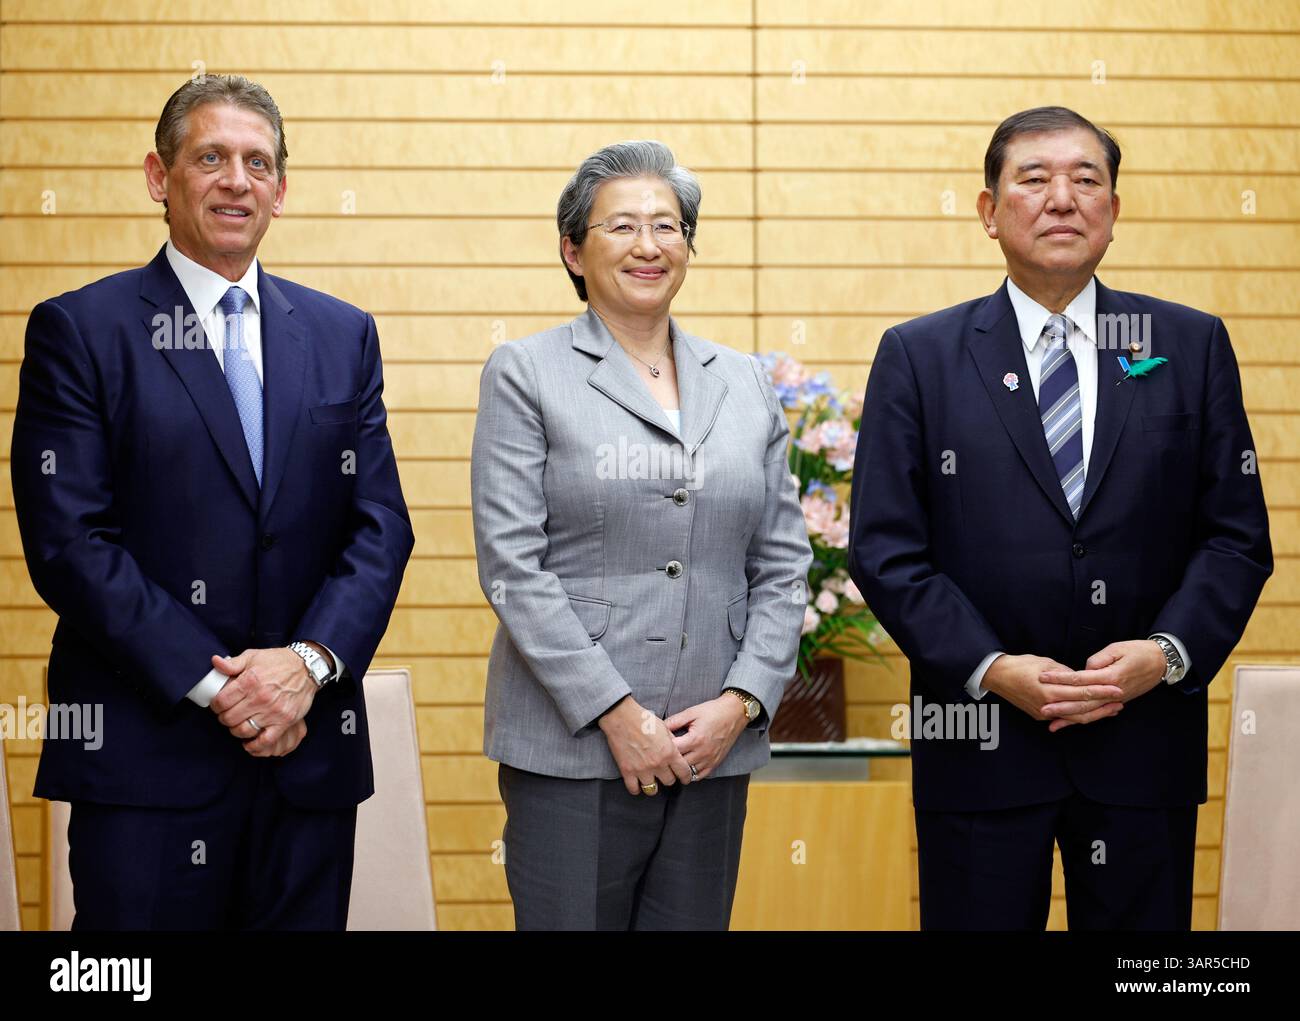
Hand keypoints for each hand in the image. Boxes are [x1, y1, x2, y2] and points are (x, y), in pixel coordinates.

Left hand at [209, 648, 317, 755]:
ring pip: (243, 730)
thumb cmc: (278, 662)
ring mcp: (273, 711)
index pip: (221, 701)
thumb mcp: (253, 656)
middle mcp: (260, 697)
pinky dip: (254, 745)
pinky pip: (265, 741)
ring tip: (237, 724)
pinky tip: (249, 742)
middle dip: (224, 718)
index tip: (218, 705)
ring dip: (236, 730)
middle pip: (229, 718)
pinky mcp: (285, 721)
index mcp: (250, 680)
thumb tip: (215, 662)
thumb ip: (233, 663)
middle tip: (227, 714)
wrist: (307, 667)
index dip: (215, 705)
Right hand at [598, 696, 692, 795]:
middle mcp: (658, 763)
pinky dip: (636, 788)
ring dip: (653, 786)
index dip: (686, 777)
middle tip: (665, 774)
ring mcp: (642, 769)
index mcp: (669, 752)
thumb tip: (676, 750)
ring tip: (652, 781)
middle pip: (669, 782)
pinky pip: (634, 789)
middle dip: (669, 778)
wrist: (621, 717)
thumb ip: (672, 742)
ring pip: (653, 790)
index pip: (684, 772)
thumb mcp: (664, 728)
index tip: (684, 778)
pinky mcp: (627, 771)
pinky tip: (637, 784)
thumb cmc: (642, 719)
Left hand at [665, 694, 748, 780]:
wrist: (734, 714)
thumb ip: (674, 721)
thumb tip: (660, 727)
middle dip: (670, 759)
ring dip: (680, 767)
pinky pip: (700, 775)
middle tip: (665, 753)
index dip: (664, 747)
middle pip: (679, 764)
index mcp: (695, 739)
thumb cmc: (713, 711)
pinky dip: (691, 773)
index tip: (661, 743)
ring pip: (688, 772)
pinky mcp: (715, 763)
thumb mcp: (691, 712)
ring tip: (674, 760)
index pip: (673, 751)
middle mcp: (702, 752)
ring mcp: (709, 760)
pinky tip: (686, 765)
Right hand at [982, 653, 1124, 726]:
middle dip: (1103, 705)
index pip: (1082, 692)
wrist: (998, 676)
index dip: (1101, 691)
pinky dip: (1080, 716)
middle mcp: (1048, 705)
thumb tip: (1082, 678)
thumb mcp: (1046, 663)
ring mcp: (1044, 713)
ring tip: (1112, 710)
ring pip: (1075, 718)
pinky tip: (1092, 713)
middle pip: (1082, 709)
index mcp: (1050, 690)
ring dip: (1095, 714)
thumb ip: (1066, 674)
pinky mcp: (1041, 716)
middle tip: (1120, 702)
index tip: (1117, 689)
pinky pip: (1065, 718)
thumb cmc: (1021, 665)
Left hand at [1038, 640, 1166, 731]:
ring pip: (1090, 711)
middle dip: (1062, 705)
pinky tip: (1070, 724)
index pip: (1080, 679)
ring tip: (1051, 723)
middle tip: (1042, 709)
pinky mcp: (1116, 702)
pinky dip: (1083, 718)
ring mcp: (1115, 699)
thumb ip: (1098, 659)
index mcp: (1111, 676)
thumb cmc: (1138, 651)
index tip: (1043, 677)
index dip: (1060, 678)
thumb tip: (1083, 669)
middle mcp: (1113, 692)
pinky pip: (1097, 713)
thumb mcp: (1117, 648)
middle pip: (1083, 701)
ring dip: (1070, 718)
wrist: (1162, 662)